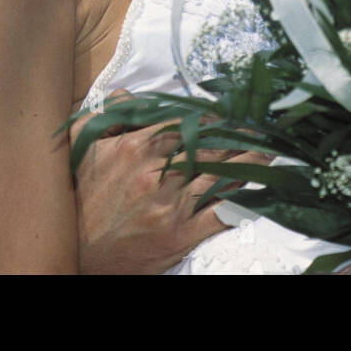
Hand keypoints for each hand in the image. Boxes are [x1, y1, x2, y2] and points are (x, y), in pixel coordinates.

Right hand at [70, 90, 270, 274]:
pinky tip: (262, 191)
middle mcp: (156, 174)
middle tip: (263, 127)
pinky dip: (245, 200)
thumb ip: (105, 117)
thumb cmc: (84, 203)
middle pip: (211, 146)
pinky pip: (222, 213)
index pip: (187, 123)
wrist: (79, 257)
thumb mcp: (84, 152)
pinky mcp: (182, 234)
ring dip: (251, 162)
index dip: (215, 117)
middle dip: (239, 136)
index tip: (235, 112)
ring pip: (222, 175)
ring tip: (271, 151)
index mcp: (135, 148)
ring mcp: (171, 205)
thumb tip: (125, 94)